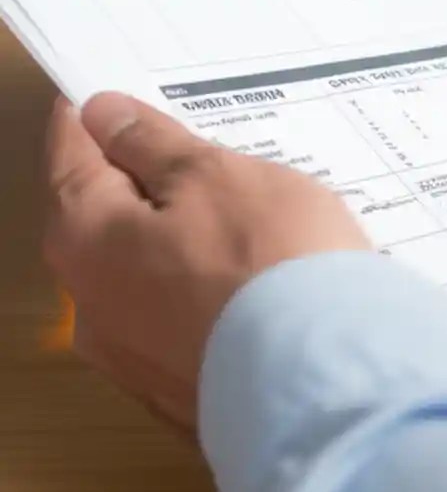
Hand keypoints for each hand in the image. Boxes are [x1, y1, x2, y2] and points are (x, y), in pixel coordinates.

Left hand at [43, 93, 370, 431]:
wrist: (329, 382)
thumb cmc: (270, 260)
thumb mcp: (216, 175)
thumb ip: (153, 144)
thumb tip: (103, 116)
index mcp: (84, 237)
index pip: (71, 155)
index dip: (98, 119)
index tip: (121, 97)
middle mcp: (92, 306)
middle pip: (110, 223)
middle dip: (151, 189)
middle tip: (208, 159)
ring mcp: (137, 361)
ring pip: (152, 280)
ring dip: (187, 250)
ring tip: (254, 229)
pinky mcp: (186, 395)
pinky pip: (192, 326)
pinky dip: (214, 300)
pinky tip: (260, 289)